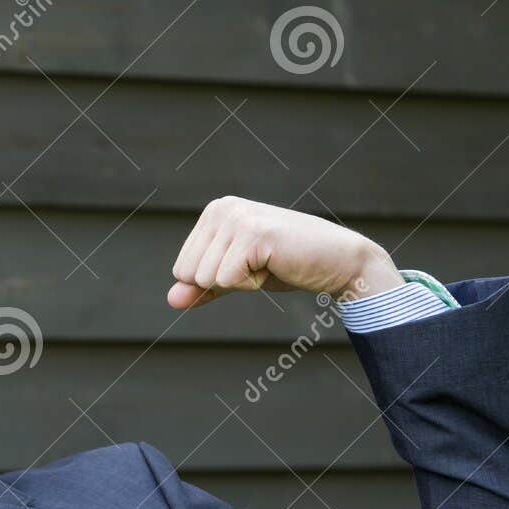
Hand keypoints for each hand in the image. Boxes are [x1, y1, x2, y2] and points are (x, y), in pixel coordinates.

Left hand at [167, 196, 401, 309]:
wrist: (337, 262)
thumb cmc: (287, 266)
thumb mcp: (236, 277)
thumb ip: (202, 287)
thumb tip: (171, 300)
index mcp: (214, 212)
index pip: (182, 269)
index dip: (216, 279)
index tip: (248, 264)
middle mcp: (222, 208)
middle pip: (190, 275)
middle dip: (226, 282)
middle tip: (261, 265)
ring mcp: (237, 218)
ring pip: (206, 279)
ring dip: (241, 282)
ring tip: (269, 263)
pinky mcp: (254, 234)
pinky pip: (227, 280)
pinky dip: (253, 283)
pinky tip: (276, 264)